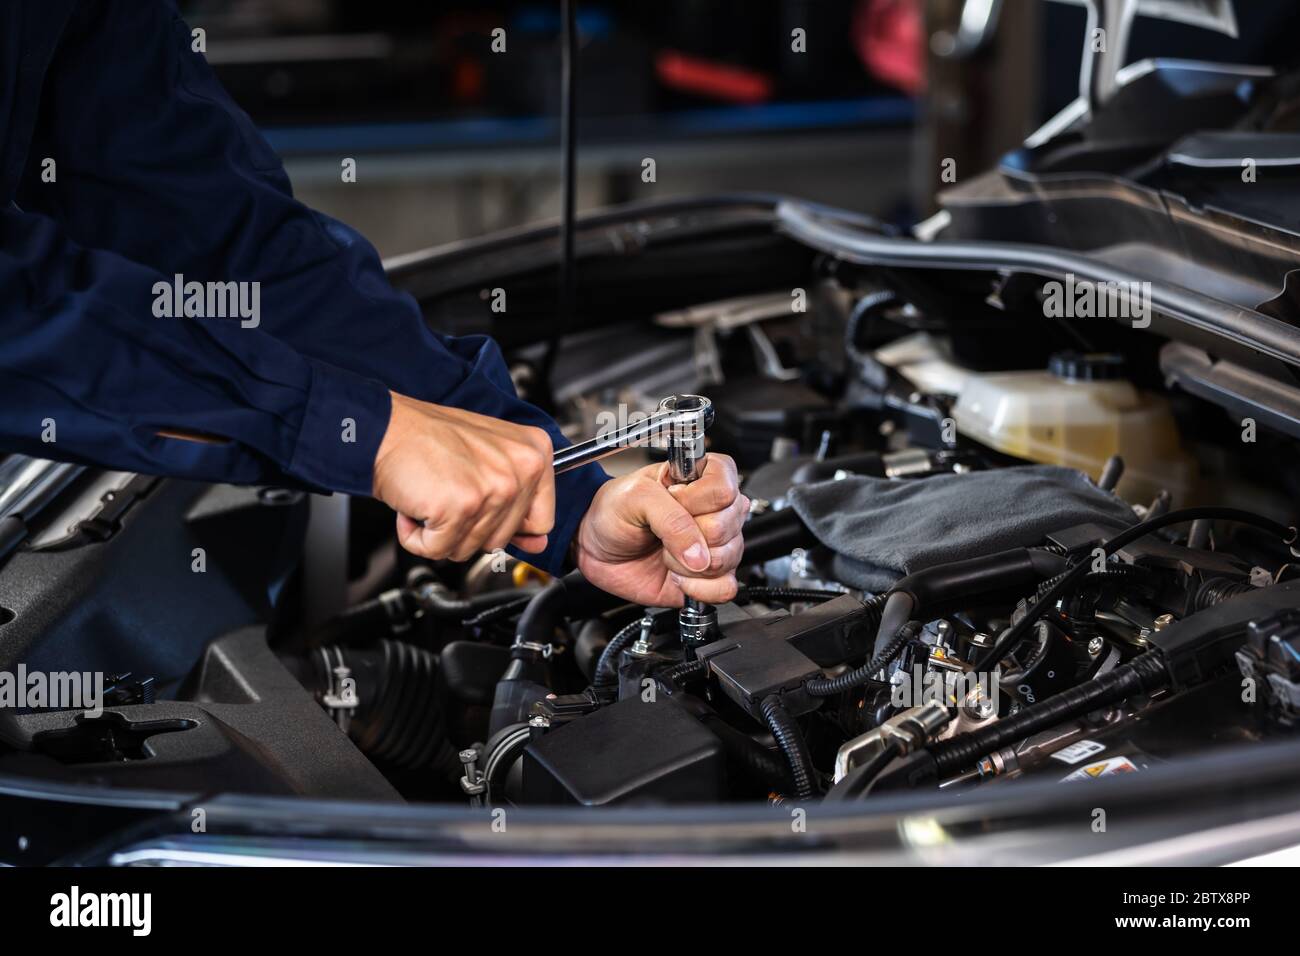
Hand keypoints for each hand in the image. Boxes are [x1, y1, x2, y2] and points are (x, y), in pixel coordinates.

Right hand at [372, 392, 554, 560]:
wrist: (384, 429)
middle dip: (467, 528)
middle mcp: (520, 470)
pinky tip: (417, 505)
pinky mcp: (460, 507)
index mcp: (534, 454)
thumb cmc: (430, 439)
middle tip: (449, 492)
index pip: (542, 520)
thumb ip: (520, 500)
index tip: (485, 507)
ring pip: (470, 549)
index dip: (509, 525)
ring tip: (433, 494)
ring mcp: (492, 489)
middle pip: (502, 540)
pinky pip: (438, 550)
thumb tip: (538, 543)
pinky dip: (417, 537)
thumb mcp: (489, 457)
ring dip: (441, 532)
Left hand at [574, 453, 747, 606]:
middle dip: (690, 537)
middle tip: (663, 532)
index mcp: (702, 479)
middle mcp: (714, 511)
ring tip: (666, 552)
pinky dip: (701, 588)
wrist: (593, 545)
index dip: (697, 501)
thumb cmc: (612, 510)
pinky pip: (725, 588)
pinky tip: (679, 577)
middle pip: (728, 527)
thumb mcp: (636, 498)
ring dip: (690, 565)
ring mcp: (713, 545)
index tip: (672, 501)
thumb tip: (699, 554)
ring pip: (729, 558)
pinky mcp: (708, 576)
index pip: (725, 490)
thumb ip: (671, 520)